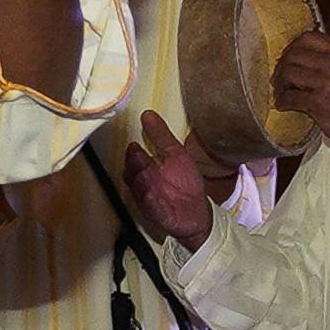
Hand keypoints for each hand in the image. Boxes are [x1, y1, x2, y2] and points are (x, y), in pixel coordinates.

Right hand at [122, 114, 223, 249]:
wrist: (196, 212)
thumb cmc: (185, 184)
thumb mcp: (176, 154)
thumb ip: (161, 135)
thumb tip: (148, 115)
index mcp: (146, 167)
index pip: (133, 157)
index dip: (133, 152)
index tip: (135, 144)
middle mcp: (144, 182)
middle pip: (133, 172)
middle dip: (136, 164)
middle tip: (138, 154)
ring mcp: (149, 198)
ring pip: (140, 188)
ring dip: (142, 181)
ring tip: (147, 173)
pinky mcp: (158, 213)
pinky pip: (152, 207)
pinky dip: (152, 202)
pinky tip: (153, 196)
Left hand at [274, 31, 329, 156]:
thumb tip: (306, 57)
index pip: (308, 38)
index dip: (292, 46)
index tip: (287, 56)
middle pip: (294, 55)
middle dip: (281, 66)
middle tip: (278, 77)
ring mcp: (325, 83)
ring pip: (289, 74)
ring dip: (279, 84)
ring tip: (279, 92)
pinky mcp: (318, 103)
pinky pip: (291, 97)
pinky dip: (282, 101)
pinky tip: (283, 104)